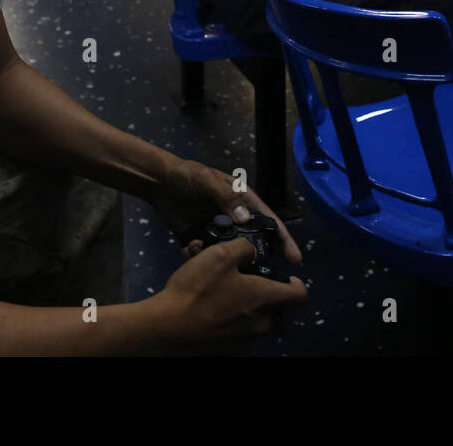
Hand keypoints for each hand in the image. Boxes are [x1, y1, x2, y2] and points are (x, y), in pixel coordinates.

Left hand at [146, 157, 301, 264]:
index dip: (283, 238)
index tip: (294, 258)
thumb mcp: (207, 180)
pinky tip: (196, 258)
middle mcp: (234, 217)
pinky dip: (204, 258)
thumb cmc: (187, 176)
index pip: (268, 220)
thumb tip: (245, 218)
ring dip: (230, 261)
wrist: (158, 182)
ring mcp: (218, 230)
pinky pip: (208, 254)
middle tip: (263, 277)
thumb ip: (226, 197)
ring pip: (232, 251)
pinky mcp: (200, 239)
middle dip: (260, 257)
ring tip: (227, 273)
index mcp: (242, 200)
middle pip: (254, 240)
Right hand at [151, 237, 307, 348]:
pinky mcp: (225, 351)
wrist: (168, 327)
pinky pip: (235, 334)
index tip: (285, 277)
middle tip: (253, 289)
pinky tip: (207, 309)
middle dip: (270, 303)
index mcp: (264, 299)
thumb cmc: (199, 289)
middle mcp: (259, 325)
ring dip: (245, 310)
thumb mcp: (220, 254)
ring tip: (220, 294)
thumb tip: (251, 252)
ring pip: (255, 326)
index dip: (296, 284)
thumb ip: (243, 248)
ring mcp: (242, 342)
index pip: (300, 296)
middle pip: (279, 317)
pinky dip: (227, 321)